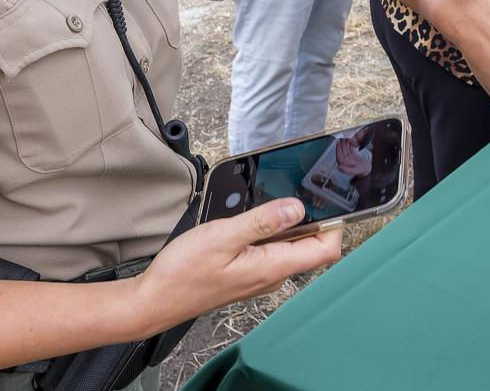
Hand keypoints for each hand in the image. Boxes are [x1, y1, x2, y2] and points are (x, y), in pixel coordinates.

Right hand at [131, 198, 340, 333]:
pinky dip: (270, 231)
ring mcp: (260, 276)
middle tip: (300, 189)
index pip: (324, 250)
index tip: (330, 199)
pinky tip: (253, 219)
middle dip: (313, 217)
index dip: (334, 224)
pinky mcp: (247, 273)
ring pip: (290, 247)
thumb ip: (262, 222)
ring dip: (288, 223)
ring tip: (273, 201)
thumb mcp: (223, 236)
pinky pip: (271, 250)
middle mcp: (272, 275)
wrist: (155, 299)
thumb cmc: (183, 273)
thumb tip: (297, 208)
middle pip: (311, 246)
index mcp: (273, 267)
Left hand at [334, 139, 371, 175]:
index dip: (338, 150)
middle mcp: (345, 161)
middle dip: (342, 145)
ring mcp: (348, 158)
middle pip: (342, 152)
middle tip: (342, 138)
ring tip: (345, 138)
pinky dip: (348, 145)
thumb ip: (346, 170)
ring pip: (345, 150)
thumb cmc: (361, 170)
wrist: (367, 169)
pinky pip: (349, 149)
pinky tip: (348, 141)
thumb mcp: (354, 170)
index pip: (339, 156)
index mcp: (343, 165)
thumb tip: (338, 166)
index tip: (338, 143)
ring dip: (345, 144)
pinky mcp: (352, 155)